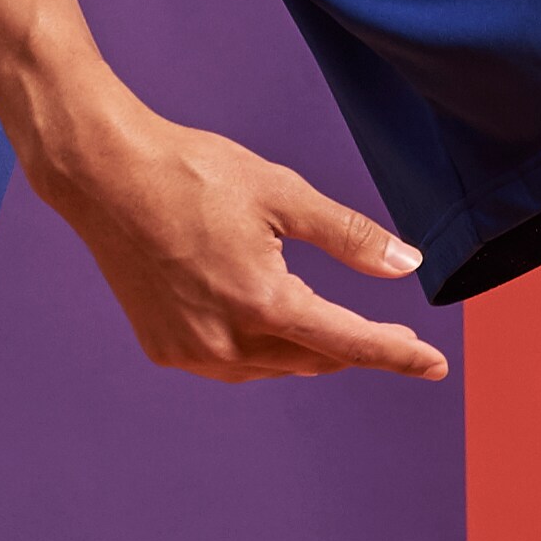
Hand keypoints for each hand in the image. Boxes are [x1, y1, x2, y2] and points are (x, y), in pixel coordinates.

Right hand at [33, 96, 448, 383]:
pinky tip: (264, 321)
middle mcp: (225, 341)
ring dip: (305, 349)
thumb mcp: (283, 195)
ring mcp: (190, 350)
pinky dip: (258, 349)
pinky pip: (231, 363)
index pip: (350, 343)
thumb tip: (405, 265)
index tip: (436, 366)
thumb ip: (349, 236)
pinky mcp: (163, 347)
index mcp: (263, 304)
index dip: (398, 356)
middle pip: (313, 359)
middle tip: (392, 335)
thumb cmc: (192, 173)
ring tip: (324, 321)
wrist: (104, 175)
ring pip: (272, 367)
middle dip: (353, 348)